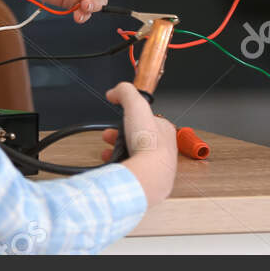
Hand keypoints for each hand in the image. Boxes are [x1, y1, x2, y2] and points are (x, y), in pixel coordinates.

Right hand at [100, 83, 176, 202]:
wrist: (150, 174)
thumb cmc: (148, 143)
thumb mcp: (136, 105)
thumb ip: (125, 92)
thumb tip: (114, 92)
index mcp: (164, 129)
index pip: (145, 119)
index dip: (128, 117)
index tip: (118, 117)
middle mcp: (162, 148)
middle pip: (136, 137)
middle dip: (118, 135)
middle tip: (108, 136)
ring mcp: (155, 164)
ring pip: (133, 154)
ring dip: (116, 150)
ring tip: (106, 151)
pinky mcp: (147, 178)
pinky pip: (131, 169)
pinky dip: (119, 165)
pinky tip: (111, 163)